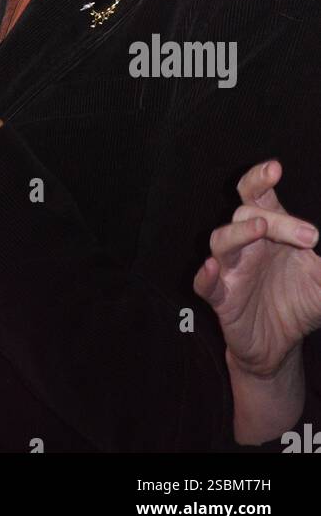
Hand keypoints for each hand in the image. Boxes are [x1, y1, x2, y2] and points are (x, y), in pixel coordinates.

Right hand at [194, 159, 320, 377]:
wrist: (280, 346)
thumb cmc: (298, 303)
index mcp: (269, 232)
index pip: (257, 196)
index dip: (260, 179)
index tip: (275, 168)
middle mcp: (246, 245)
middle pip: (246, 214)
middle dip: (276, 219)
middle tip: (311, 236)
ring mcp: (230, 270)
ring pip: (221, 240)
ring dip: (239, 232)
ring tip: (260, 228)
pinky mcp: (221, 298)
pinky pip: (205, 284)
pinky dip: (205, 275)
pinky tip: (212, 268)